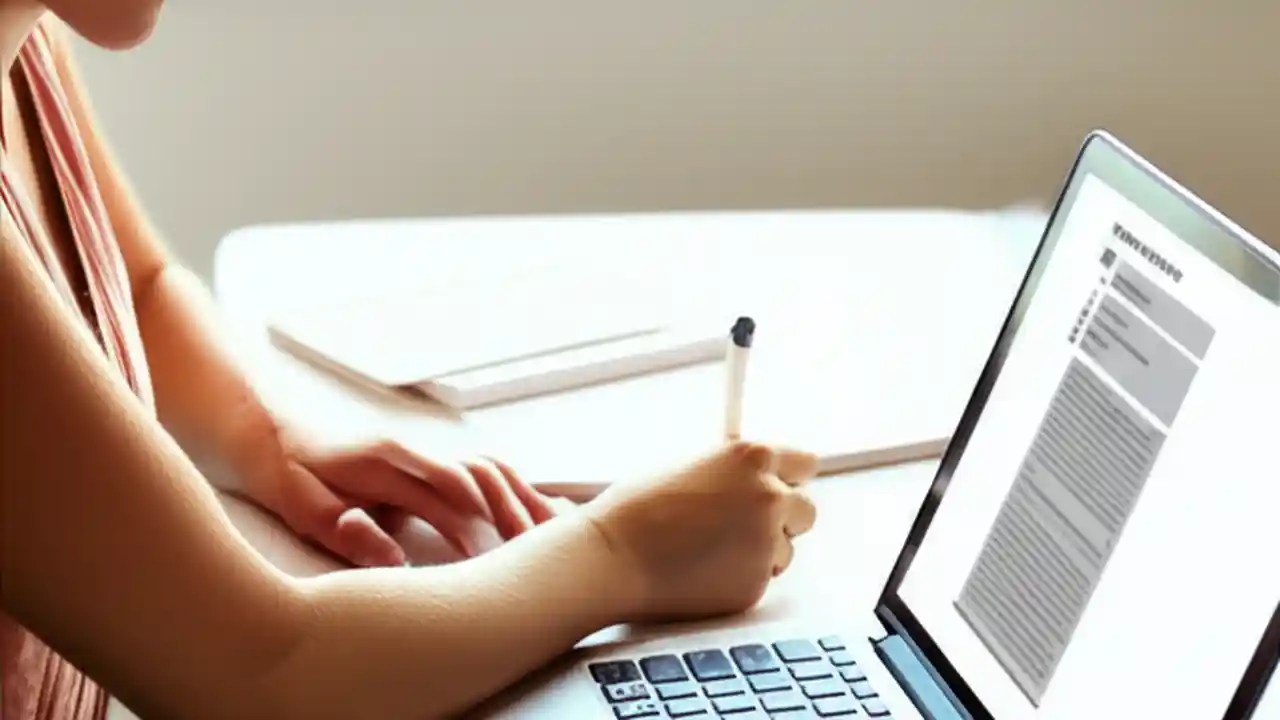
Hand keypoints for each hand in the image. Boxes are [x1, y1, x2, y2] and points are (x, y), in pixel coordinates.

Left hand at [261, 439, 557, 566]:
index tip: (489, 557)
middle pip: (480, 473)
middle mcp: (414, 451)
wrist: (276, 438)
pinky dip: (514, 488)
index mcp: (387, 459)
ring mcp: (424, 453)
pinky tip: (535, 510)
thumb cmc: (291, 477)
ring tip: (547, 533)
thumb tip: (397, 561)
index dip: (472, 521)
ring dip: (521, 498)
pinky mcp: (429, 463)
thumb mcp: (306, 511)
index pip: (445, 485)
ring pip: (489, 467)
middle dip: (511, 511)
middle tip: (533, 552)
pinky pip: (483, 469)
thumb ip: (350, 534)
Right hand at [584, 441, 817, 621]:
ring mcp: (766, 542)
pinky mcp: (756, 583)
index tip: (780, 487)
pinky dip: (739, 577)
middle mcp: (768, 496)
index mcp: (752, 457)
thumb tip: (754, 479)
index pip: (805, 462)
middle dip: (782, 518)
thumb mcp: (691, 466)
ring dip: (760, 550)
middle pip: (806, 509)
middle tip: (745, 524)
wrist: (613, 557)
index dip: (789, 478)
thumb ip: (733, 471)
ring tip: (709, 549)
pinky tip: (701, 570)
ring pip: (786, 549)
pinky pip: (760, 578)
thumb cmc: (636, 510)